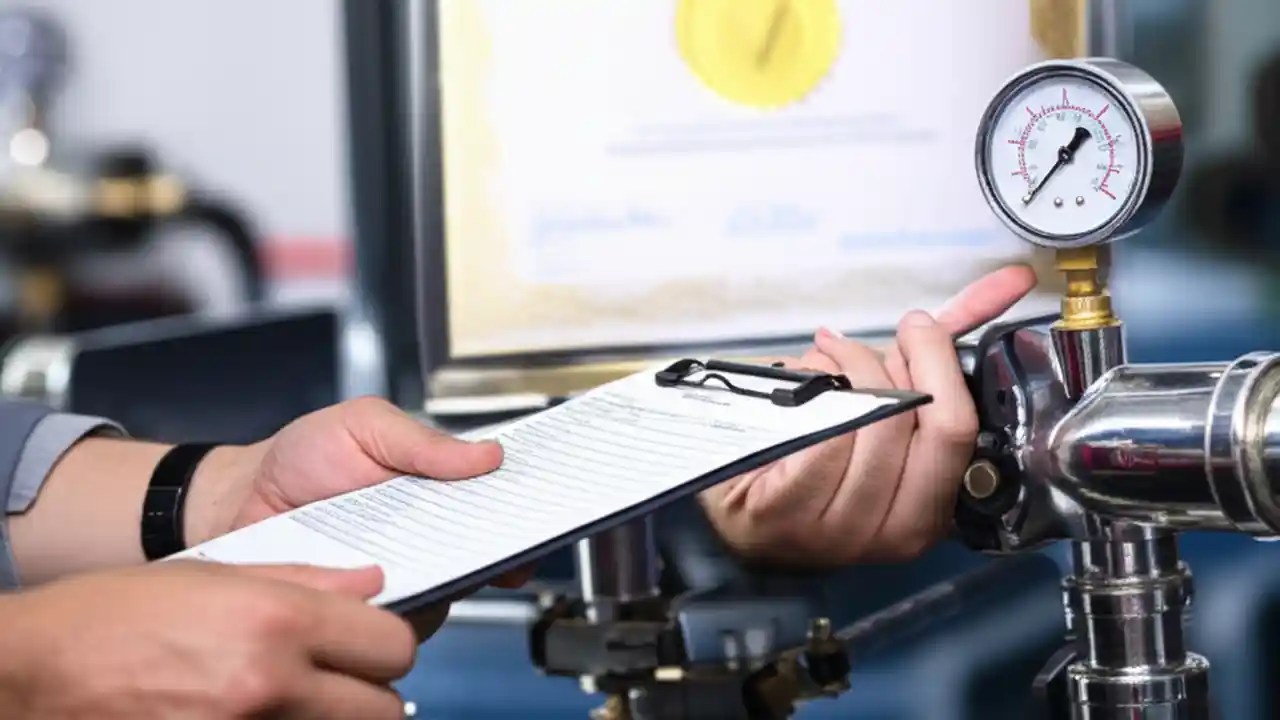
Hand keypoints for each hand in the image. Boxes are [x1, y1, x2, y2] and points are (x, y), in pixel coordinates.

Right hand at [0, 561, 415, 718]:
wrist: (27, 675)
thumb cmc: (106, 620)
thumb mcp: (209, 576)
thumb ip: (305, 579)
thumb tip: (372, 582)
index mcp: (275, 621)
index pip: (391, 644)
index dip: (385, 643)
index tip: (368, 643)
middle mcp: (270, 684)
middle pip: (382, 707)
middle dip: (369, 692)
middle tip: (341, 680)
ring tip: (300, 699)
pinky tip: (263, 716)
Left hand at [184, 398, 532, 625]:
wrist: (237, 502)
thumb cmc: (301, 458)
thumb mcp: (364, 425)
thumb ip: (423, 441)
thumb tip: (490, 452)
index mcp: (439, 487)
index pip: (500, 500)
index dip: (528, 506)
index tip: (549, 505)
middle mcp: (432, 538)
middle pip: (489, 551)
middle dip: (500, 545)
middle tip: (498, 533)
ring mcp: (406, 576)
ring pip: (450, 589)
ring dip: (442, 572)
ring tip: (412, 547)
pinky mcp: (373, 608)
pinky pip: (404, 615)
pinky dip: (398, 598)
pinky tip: (377, 576)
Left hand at [700, 265, 1037, 564]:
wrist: (742, 509)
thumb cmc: (820, 456)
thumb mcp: (890, 409)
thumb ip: (942, 356)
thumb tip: (1008, 282)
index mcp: (933, 511)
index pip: (959, 428)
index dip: (942, 363)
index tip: (924, 327)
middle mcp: (899, 532)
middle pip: (931, 425)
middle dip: (911, 357)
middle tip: (885, 333)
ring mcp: (844, 531)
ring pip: (874, 421)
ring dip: (850, 367)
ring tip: (829, 354)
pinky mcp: (789, 515)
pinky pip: (822, 438)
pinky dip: (813, 388)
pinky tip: (801, 378)